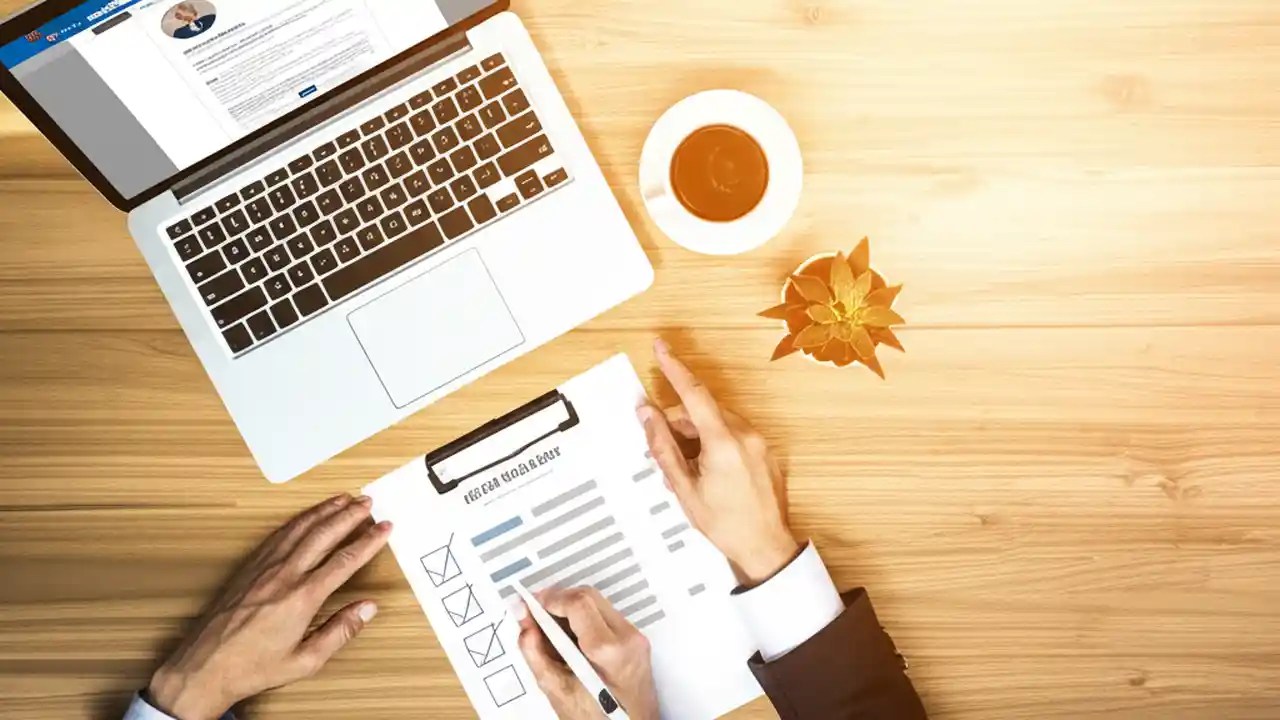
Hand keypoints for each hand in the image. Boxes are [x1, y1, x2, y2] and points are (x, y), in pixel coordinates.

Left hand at [147, 494, 391, 719]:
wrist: (206, 665)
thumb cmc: (253, 666)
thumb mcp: (305, 661)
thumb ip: (340, 631)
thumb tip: (367, 608)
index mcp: (303, 598)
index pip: (345, 560)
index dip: (369, 541)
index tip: (384, 527)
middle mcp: (285, 575)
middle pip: (324, 534)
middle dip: (350, 515)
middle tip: (368, 502)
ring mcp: (265, 567)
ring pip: (300, 528)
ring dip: (325, 510)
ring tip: (344, 499)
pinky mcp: (249, 567)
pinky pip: (279, 535)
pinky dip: (298, 520)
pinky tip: (307, 515)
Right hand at [515, 587, 659, 719]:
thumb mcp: (558, 692)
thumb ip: (537, 654)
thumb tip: (524, 624)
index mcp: (610, 650)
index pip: (578, 603)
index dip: (550, 599)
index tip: (530, 605)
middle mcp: (628, 637)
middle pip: (589, 597)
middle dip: (558, 600)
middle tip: (535, 614)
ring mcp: (636, 637)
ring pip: (598, 603)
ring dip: (570, 608)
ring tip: (549, 627)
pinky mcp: (636, 640)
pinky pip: (606, 616)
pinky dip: (584, 619)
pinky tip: (569, 636)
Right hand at [638, 339, 799, 586]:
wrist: (765, 547)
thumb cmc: (727, 525)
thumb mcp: (683, 488)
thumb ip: (662, 446)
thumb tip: (647, 416)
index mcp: (724, 443)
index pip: (694, 393)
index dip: (674, 368)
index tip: (661, 349)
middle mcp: (745, 436)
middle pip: (702, 412)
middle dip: (678, 424)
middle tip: (663, 450)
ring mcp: (758, 443)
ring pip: (717, 423)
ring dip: (696, 436)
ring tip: (687, 471)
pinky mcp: (764, 451)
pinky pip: (733, 435)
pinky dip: (714, 444)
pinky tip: (706, 471)